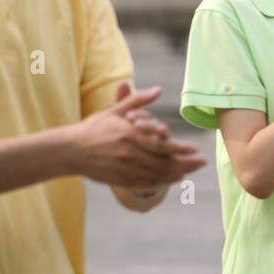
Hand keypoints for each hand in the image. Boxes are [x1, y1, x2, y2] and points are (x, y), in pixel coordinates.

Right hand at [72, 83, 206, 187]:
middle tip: (203, 162)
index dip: (180, 148)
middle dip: (186, 163)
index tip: (195, 149)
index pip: (161, 144)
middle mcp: (129, 154)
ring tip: (192, 170)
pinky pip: (147, 183)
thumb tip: (158, 89)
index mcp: (129, 135)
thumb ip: (138, 100)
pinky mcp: (120, 180)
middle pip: (164, 162)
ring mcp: (125, 169)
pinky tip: (174, 178)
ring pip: (157, 175)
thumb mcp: (115, 111)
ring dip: (178, 173)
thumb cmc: (94, 128)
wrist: (70, 150)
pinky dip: (163, 182)